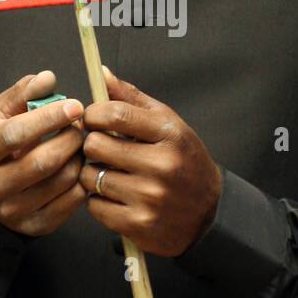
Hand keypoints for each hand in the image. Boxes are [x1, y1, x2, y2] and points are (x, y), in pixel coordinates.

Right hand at [0, 70, 86, 235]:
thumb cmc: (0, 144)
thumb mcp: (1, 115)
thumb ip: (22, 93)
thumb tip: (48, 78)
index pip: (15, 134)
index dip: (48, 118)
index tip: (75, 105)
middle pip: (42, 161)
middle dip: (70, 138)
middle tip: (81, 125)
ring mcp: (12, 211)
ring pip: (62, 180)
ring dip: (79, 156)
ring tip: (78, 143)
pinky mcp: (35, 226)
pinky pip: (73, 200)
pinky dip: (83, 178)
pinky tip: (77, 165)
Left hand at [79, 66, 221, 256]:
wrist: (207, 215)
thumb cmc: (182, 162)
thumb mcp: (167, 125)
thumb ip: (132, 99)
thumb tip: (102, 74)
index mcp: (170, 134)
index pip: (116, 114)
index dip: (93, 114)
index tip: (92, 119)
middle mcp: (163, 165)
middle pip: (96, 145)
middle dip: (92, 145)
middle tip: (103, 150)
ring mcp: (151, 197)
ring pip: (90, 177)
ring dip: (93, 175)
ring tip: (110, 174)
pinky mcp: (139, 224)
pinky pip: (95, 206)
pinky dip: (99, 201)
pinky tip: (115, 197)